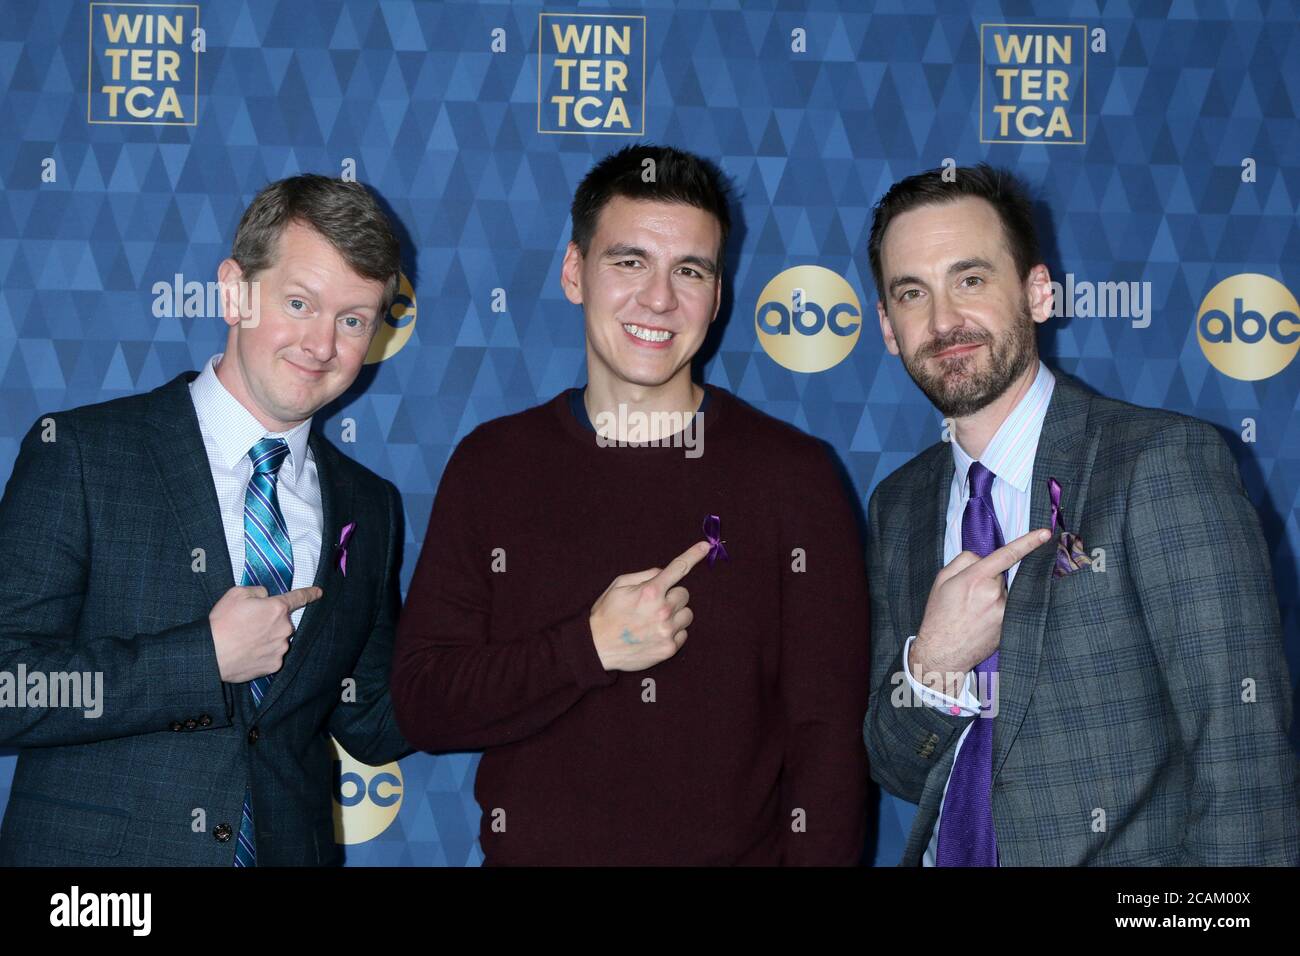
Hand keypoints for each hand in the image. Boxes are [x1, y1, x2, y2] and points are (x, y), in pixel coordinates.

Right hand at [210, 584, 322, 682]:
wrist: (211, 653)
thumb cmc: (222, 622)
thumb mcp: (237, 593)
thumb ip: (258, 591)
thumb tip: (266, 597)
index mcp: (277, 608)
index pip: (299, 598)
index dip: (310, 594)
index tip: (319, 593)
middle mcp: (284, 628)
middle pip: (283, 622)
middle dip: (270, 622)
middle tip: (248, 626)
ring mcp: (281, 648)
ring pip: (278, 640)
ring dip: (267, 639)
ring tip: (245, 641)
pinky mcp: (274, 665)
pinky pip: (273, 656)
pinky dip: (263, 654)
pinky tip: (248, 653)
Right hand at [589, 541, 711, 671]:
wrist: (596, 648)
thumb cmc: (606, 614)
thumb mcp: (618, 586)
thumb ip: (644, 576)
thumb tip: (664, 572)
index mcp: (650, 592)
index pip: (678, 568)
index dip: (693, 555)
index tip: (705, 546)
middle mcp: (662, 610)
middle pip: (685, 594)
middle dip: (672, 596)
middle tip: (653, 604)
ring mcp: (667, 631)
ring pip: (687, 615)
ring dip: (675, 615)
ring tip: (654, 620)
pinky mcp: (668, 649)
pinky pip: (683, 634)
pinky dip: (673, 633)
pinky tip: (655, 634)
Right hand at [910, 529, 1050, 697]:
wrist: (942, 652)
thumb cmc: (939, 615)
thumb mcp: (941, 580)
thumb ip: (963, 561)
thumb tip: (983, 557)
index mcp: (975, 578)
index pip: (1007, 554)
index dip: (1028, 542)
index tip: (1045, 533)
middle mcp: (993, 594)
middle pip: (1001, 574)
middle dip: (989, 578)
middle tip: (970, 595)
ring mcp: (1004, 612)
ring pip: (1005, 592)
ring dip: (994, 595)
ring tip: (974, 612)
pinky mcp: (1009, 625)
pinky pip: (1008, 607)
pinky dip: (998, 610)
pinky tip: (982, 621)